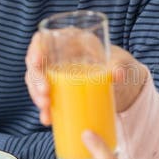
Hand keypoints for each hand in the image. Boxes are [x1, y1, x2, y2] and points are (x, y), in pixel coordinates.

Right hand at [25, 34, 148, 125]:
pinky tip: (47, 119)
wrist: (122, 81)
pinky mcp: (58, 91)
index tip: (37, 63)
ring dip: (36, 96)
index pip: (42, 40)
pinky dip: (44, 109)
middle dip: (36, 80)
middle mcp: (58, 56)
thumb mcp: (120, 63)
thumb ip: (119, 66)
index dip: (35, 49)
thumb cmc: (118, 64)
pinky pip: (45, 98)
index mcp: (69, 41)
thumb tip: (118, 74)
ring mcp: (56, 74)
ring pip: (36, 82)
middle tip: (46, 94)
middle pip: (36, 64)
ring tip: (46, 109)